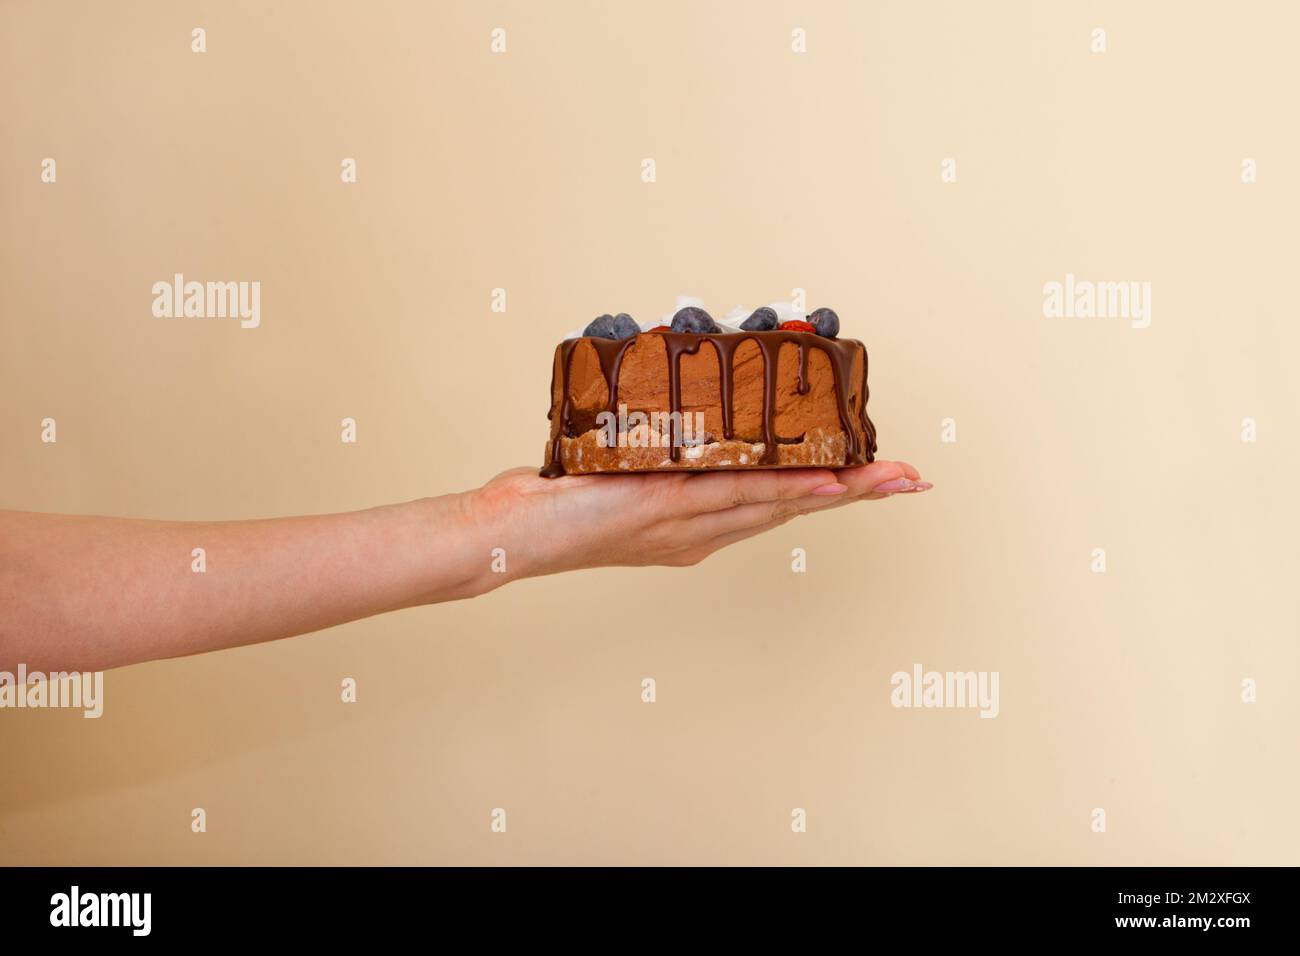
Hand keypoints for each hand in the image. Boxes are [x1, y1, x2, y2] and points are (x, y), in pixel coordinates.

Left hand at [468, 460, 930, 576]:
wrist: (507, 535)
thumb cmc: (555, 504)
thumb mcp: (616, 472)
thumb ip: (653, 452)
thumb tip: (675, 412)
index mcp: (693, 526)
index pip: (772, 501)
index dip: (828, 489)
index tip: (877, 476)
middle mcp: (696, 533)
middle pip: (789, 507)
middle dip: (854, 492)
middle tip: (910, 479)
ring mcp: (682, 525)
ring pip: (772, 502)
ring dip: (834, 490)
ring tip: (885, 479)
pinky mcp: (659, 509)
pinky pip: (729, 497)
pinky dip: (778, 491)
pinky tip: (816, 484)